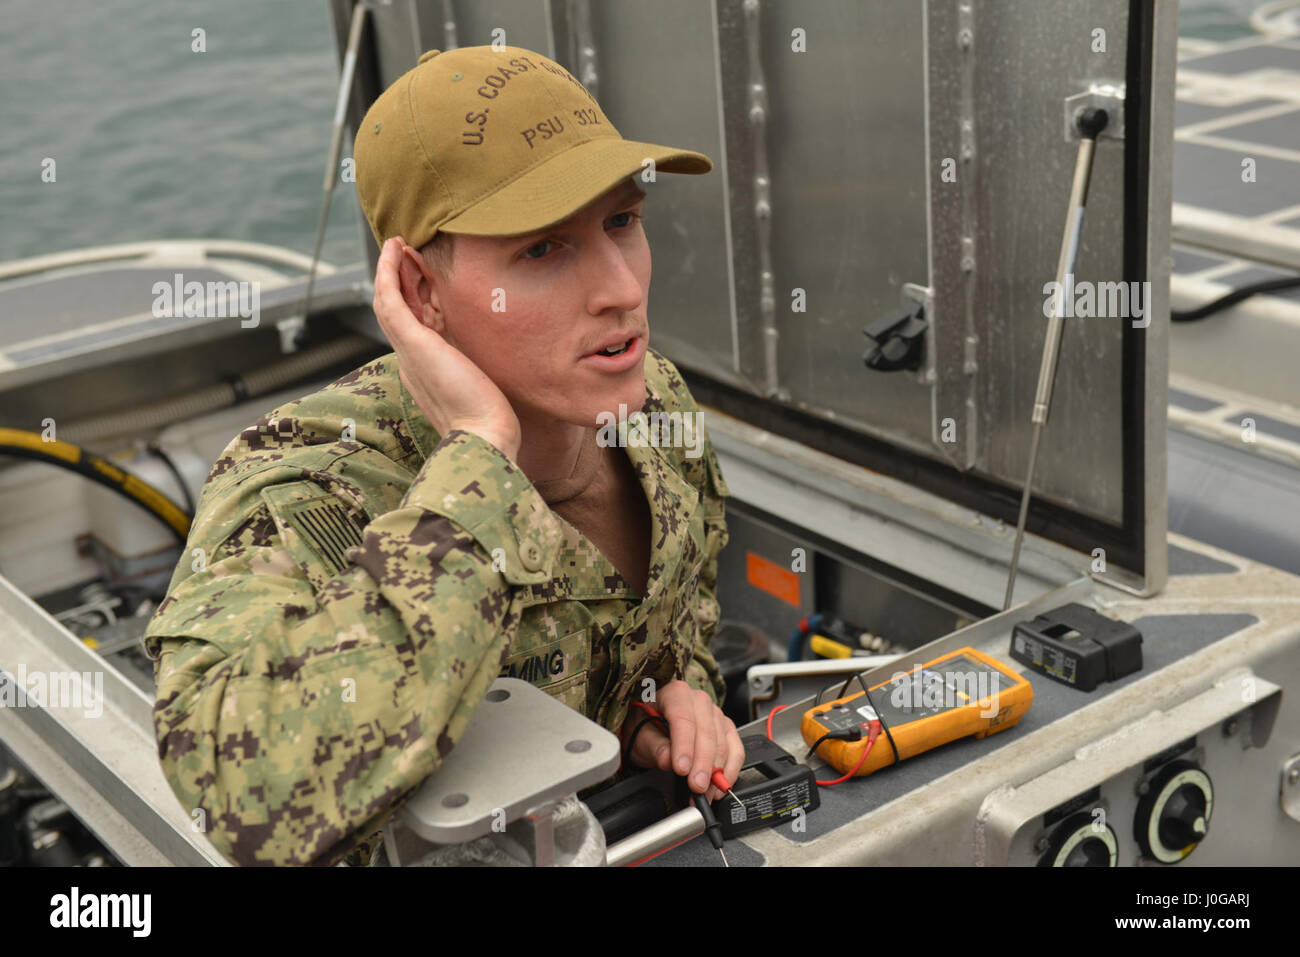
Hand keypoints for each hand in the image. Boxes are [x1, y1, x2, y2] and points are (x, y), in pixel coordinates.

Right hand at [371, 236, 521, 460]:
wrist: (484, 438)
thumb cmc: (492, 422)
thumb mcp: (486, 386)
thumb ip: (482, 368)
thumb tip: (498, 353)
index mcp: (426, 372)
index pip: (416, 325)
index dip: (417, 297)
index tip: (426, 275)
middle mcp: (410, 361)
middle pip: (399, 309)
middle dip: (402, 278)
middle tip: (406, 249)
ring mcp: (408, 352)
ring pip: (389, 301)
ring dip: (391, 269)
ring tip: (397, 243)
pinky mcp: (412, 343)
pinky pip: (389, 299)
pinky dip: (388, 272)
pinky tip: (394, 249)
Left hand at [621, 681, 743, 802]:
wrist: (654, 731)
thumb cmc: (647, 729)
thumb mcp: (642, 738)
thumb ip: (655, 747)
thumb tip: (668, 759)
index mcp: (675, 694)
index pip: (683, 717)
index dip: (684, 745)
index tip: (681, 768)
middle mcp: (699, 700)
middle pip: (706, 731)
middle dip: (702, 763)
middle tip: (696, 785)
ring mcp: (715, 715)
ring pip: (723, 742)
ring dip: (716, 772)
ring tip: (705, 791)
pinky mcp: (726, 730)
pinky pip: (736, 750)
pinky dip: (730, 770)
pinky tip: (719, 786)